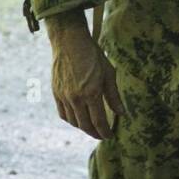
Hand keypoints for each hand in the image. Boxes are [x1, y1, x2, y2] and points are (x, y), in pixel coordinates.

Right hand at [45, 10, 122, 139]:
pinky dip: (71, 120)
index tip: (110, 136)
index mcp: (91, 93)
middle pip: (85, 125)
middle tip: (102, 135)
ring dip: (83, 128)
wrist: (69, 42)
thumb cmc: (92, 55)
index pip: (99, 121)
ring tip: (91, 127)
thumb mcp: (108, 73)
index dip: (105, 132)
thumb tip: (122, 113)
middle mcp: (76, 97)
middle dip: (95, 133)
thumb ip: (114, 96)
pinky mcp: (56, 93)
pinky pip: (63, 114)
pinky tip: (78, 119)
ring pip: (73, 122)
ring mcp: (64, 96)